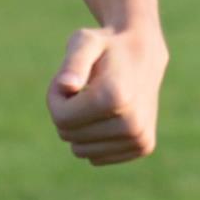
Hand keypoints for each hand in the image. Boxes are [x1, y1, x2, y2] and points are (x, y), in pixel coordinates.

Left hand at [47, 25, 168, 165]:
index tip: (69, 79)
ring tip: (96, 101)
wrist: (144, 53)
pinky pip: (96, 157)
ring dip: (80, 127)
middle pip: (69, 136)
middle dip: (67, 112)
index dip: (56, 97)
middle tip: (83, 88)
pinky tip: (110, 114)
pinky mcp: (143, 146)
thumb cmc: (107, 46)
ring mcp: (140, 138)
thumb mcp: (85, 41)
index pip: (61, 119)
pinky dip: (95, 138)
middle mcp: (133, 122)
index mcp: (117, 97)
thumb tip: (66, 86)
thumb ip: (73, 62)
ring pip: (81, 151)